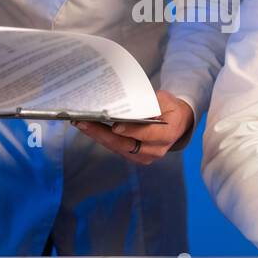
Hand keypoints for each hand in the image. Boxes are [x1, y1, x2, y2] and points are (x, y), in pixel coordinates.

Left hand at [71, 90, 195, 164]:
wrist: (177, 123)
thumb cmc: (170, 108)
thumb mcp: (165, 100)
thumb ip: (149, 104)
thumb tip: (127, 104)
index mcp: (167, 135)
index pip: (147, 134)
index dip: (131, 130)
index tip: (115, 125)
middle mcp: (155, 150)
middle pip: (125, 144)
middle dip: (102, 133)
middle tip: (84, 122)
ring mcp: (144, 156)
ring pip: (116, 147)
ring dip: (97, 136)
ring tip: (80, 123)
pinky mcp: (134, 156)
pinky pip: (115, 147)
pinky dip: (102, 137)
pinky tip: (88, 127)